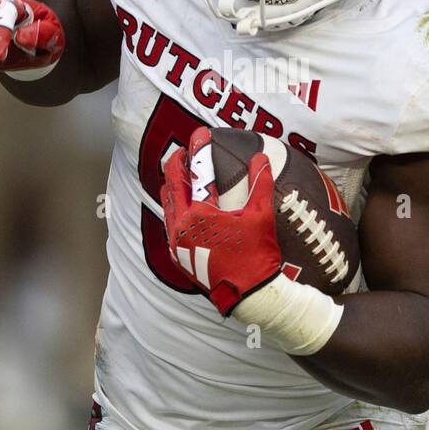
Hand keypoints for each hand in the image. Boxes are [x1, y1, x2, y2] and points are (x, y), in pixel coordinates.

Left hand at [161, 128, 283, 315]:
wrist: (249, 296)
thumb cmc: (256, 256)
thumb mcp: (261, 217)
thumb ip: (260, 184)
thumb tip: (261, 157)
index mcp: (199, 214)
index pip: (197, 173)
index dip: (199, 148)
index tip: (200, 133)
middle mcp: (181, 226)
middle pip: (172, 184)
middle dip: (177, 163)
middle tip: (184, 150)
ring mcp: (177, 242)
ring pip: (167, 205)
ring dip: (173, 185)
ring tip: (180, 174)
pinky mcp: (178, 256)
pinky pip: (169, 225)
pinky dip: (173, 209)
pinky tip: (181, 207)